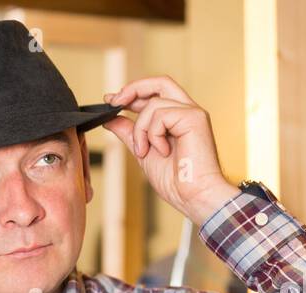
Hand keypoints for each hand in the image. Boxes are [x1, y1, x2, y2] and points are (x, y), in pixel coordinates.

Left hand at [103, 76, 240, 226]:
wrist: (193, 196)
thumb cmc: (176, 181)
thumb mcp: (143, 152)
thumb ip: (130, 133)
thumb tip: (111, 119)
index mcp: (177, 118)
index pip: (155, 92)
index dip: (132, 92)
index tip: (111, 100)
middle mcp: (187, 111)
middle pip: (159, 82)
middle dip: (133, 89)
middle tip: (114, 102)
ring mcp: (192, 113)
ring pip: (153, 104)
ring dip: (140, 130)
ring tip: (144, 152)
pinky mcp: (194, 118)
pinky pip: (160, 115)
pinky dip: (153, 135)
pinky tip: (162, 151)